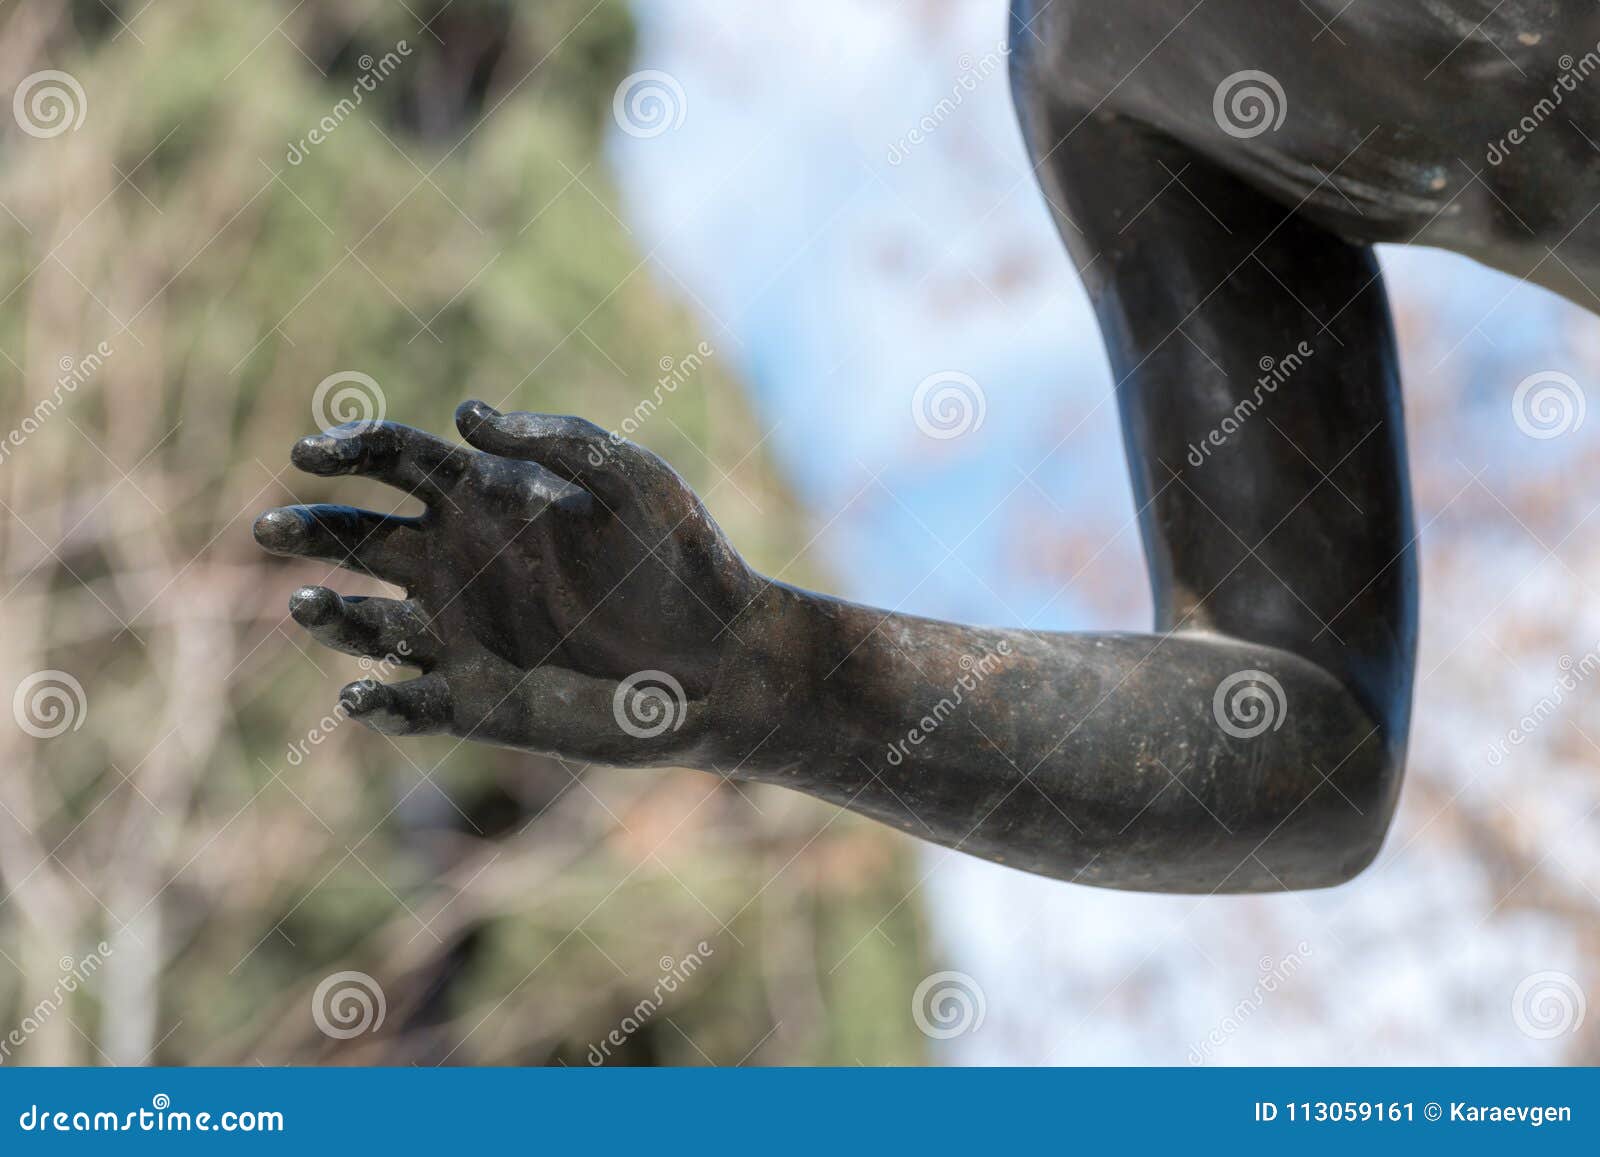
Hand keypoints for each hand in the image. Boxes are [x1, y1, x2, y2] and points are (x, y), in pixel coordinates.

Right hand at [252, 401, 758, 765]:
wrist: (721, 655)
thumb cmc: (681, 556)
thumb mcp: (632, 480)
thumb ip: (555, 442)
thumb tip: (465, 412)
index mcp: (487, 497)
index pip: (395, 461)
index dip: (347, 451)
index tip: (313, 454)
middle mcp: (459, 562)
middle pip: (356, 538)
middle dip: (307, 530)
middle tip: (270, 528)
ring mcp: (461, 634)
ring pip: (364, 624)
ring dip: (330, 616)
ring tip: (310, 605)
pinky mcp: (476, 703)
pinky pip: (408, 704)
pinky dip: (378, 704)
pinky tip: (365, 697)